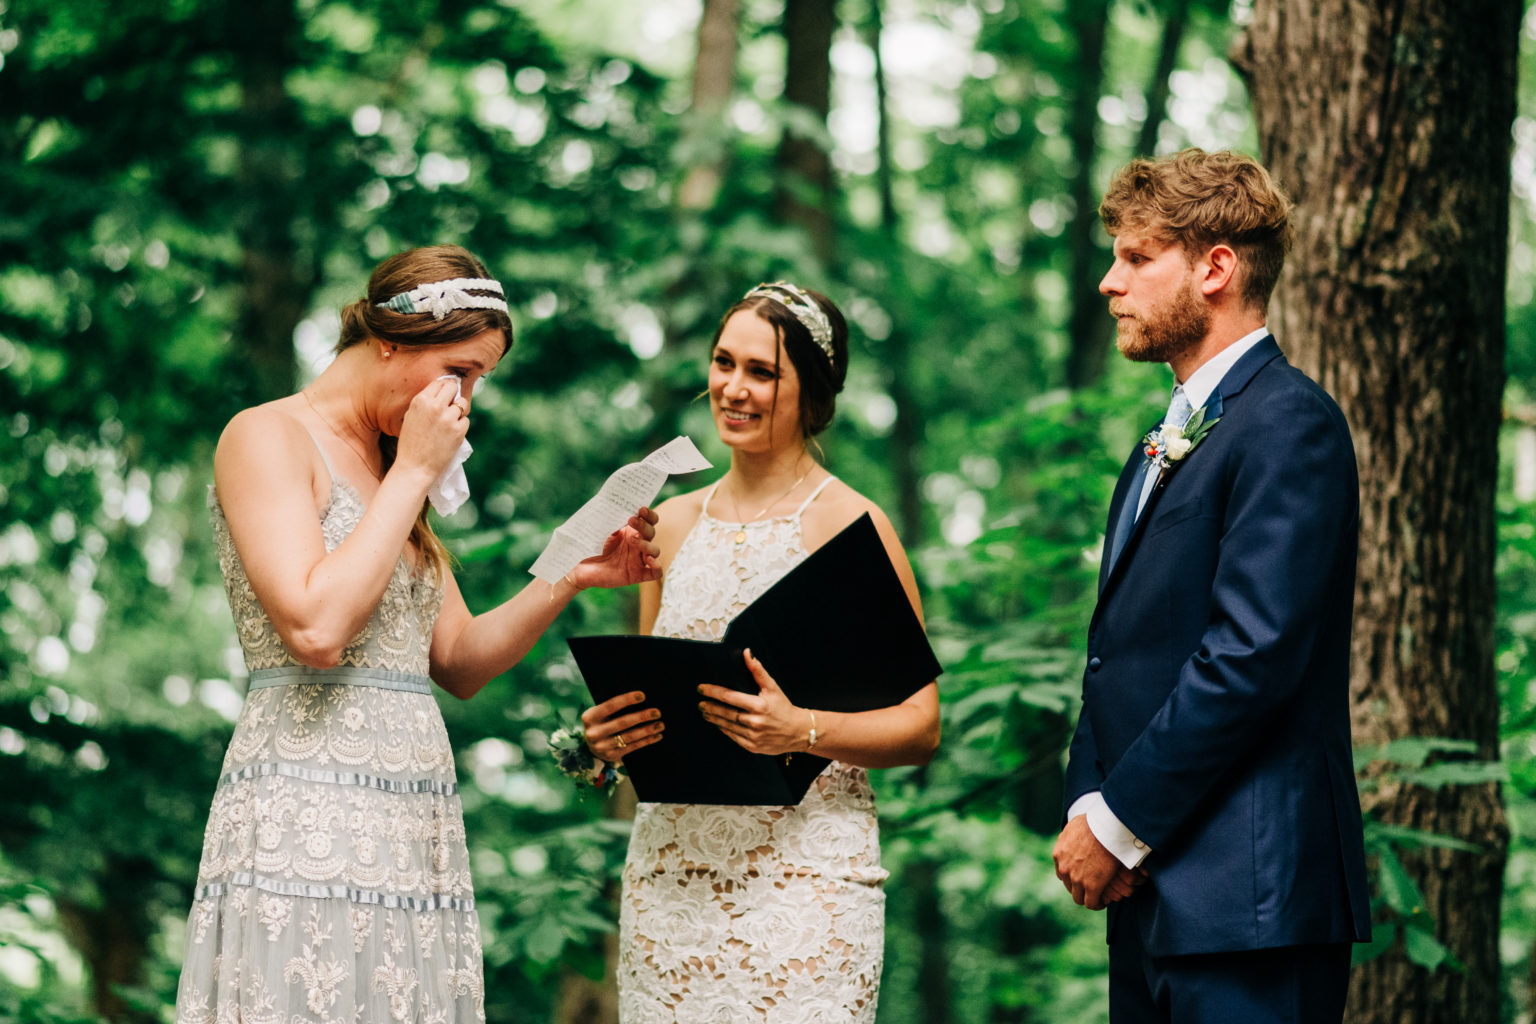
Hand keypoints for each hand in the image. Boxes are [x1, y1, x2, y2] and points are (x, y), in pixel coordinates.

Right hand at [396, 376, 469, 477]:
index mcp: (421, 400)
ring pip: (462, 403)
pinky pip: (466, 420)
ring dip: (458, 411)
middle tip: (452, 403)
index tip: (446, 393)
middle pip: (453, 387)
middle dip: (454, 393)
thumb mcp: (411, 416)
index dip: (444, 388)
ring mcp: (448, 418)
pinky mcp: (458, 430)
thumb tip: (442, 392)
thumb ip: (425, 403)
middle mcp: (435, 406)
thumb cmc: (411, 443)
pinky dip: (461, 425)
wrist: (415, 467)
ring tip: (449, 422)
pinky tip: (450, 434)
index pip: (439, 382)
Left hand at [571, 507, 660, 588]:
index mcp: (631, 531)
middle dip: (644, 525)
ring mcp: (638, 560)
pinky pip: (656, 572)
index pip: (649, 520)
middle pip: (651, 532)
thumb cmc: (590, 547)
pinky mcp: (637, 574)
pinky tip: (649, 560)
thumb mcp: (600, 531)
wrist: (581, 568)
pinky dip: (657, 566)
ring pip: (655, 550)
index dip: (649, 515)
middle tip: (631, 520)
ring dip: (647, 544)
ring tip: (633, 541)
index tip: (641, 509)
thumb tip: (618, 508)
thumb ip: (611, 521)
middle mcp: (638, 544)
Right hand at [580, 690, 662, 763]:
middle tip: (657, 712)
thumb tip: (641, 699)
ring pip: (629, 736)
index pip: (610, 706)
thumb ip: (613, 708)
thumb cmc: (602, 722)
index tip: (643, 696)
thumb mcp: (601, 714)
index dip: (627, 700)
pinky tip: (656, 736)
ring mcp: (602, 746)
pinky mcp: (611, 756)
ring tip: (660, 724)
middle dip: (642, 716)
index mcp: (590, 717)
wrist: (592, 745)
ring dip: (648, 730)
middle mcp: (594, 733)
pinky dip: (647, 741)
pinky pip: (633, 747)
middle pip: (622, 722)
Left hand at [697, 648, 811, 755]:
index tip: (702, 689)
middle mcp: (755, 721)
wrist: (798, 731)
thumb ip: (757, 670)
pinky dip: (725, 730)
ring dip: (714, 719)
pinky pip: (734, 737)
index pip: (730, 697)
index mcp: (759, 705)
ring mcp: (753, 735)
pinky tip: (719, 724)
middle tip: (700, 703)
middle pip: (725, 713)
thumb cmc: (784, 707)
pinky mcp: (753, 746)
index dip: (713, 692)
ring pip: (727, 726)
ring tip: (706, 713)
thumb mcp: (772, 687)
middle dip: (710, 707)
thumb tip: (747, 654)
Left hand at [1052, 814, 1146, 910]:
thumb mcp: (1073, 826)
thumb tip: (1071, 835)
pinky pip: (1092, 903)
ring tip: (1098, 896)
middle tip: (1091, 888)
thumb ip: (1069, 835)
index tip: (1082, 877)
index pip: (1062, 873)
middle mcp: (1064, 868)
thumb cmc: (1093, 822)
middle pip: (1069, 886)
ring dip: (1087, 897)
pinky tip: (1104, 902)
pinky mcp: (1092, 886)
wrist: (1104, 827)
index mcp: (1058, 854)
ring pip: (1079, 897)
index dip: (1072, 877)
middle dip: (1079, 888)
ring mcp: (1077, 878)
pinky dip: (1097, 904)